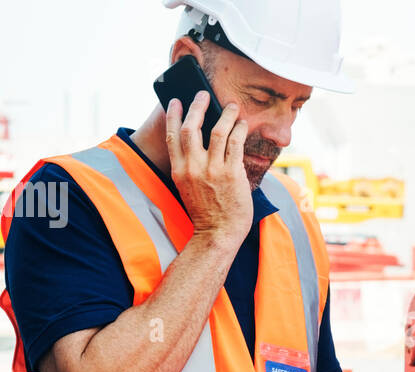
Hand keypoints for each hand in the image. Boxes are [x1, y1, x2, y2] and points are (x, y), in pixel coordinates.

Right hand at [164, 90, 253, 248]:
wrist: (218, 234)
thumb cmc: (206, 212)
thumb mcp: (188, 187)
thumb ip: (190, 166)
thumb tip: (199, 144)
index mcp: (179, 170)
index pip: (172, 136)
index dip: (173, 115)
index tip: (175, 101)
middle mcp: (193, 167)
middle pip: (192, 127)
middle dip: (198, 106)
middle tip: (203, 94)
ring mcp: (213, 170)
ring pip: (217, 131)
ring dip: (225, 114)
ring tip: (232, 106)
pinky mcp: (232, 174)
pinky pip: (236, 144)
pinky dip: (239, 130)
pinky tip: (242, 124)